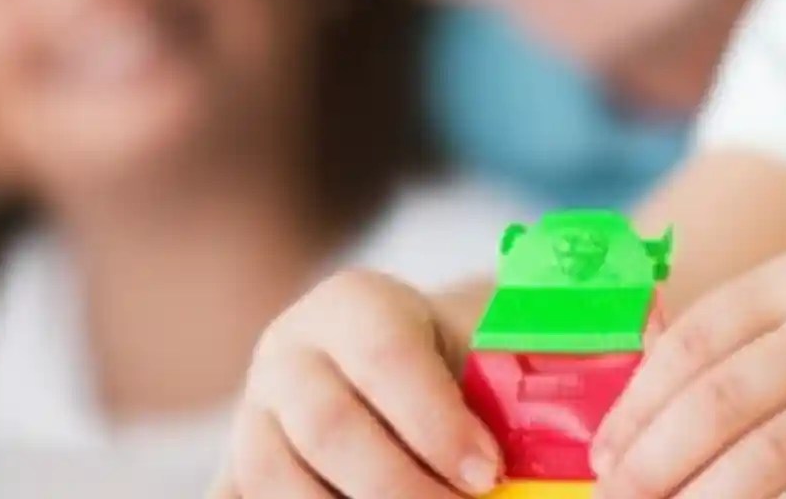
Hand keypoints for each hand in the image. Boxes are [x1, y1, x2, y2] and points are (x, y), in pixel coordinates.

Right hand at [209, 271, 499, 498]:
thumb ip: (504, 388)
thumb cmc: (453, 357)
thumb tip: (547, 455)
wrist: (398, 356)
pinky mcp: (238, 460)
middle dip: (401, 488)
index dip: (438, 425)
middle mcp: (289, 350)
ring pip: (274, 477)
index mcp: (354, 304)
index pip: (388, 360)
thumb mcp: (480, 347)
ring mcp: (253, 409)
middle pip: (330, 428)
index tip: (489, 475)